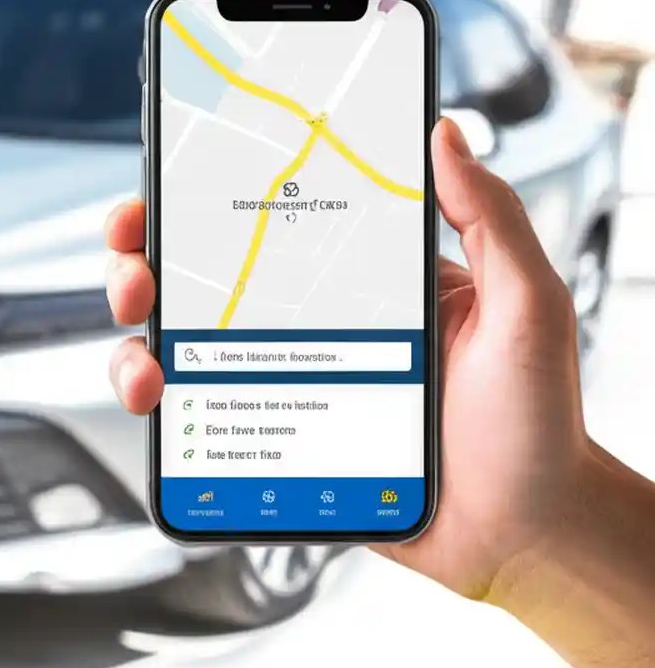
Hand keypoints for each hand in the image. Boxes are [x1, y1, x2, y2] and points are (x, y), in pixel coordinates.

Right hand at [104, 118, 590, 599]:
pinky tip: (166, 411)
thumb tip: (448, 134)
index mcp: (355, 277)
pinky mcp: (273, 442)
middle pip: (194, 281)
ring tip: (147, 371)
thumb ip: (492, 218)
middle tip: (136, 280)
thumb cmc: (534, 421)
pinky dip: (164, 415)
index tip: (160, 189)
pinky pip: (199, 422)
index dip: (195, 199)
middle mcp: (306, 323)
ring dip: (133, 349)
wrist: (522, 532)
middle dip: (138, 268)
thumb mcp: (525, 306)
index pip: (262, 220)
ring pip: (179, 353)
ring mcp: (282, 384)